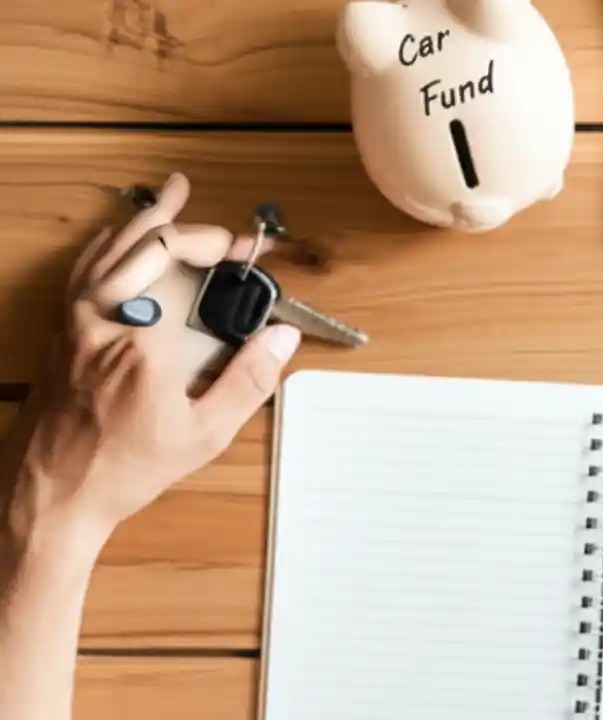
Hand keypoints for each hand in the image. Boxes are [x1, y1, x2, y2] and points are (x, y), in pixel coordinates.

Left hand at [4, 173, 300, 549]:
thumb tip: (282, 338)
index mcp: (141, 338)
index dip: (214, 242)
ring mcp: (74, 322)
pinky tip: (118, 241)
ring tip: (168, 197)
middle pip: (140, 243)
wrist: (53, 492)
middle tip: (220, 228)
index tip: (243, 251)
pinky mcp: (61, 334)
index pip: (176, 258)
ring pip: (106, 251)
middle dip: (185, 224)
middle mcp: (101, 317)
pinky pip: (83, 273)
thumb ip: (249, 380)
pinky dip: (106, 247)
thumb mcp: (204, 434)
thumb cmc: (126, 469)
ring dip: (142, 221)